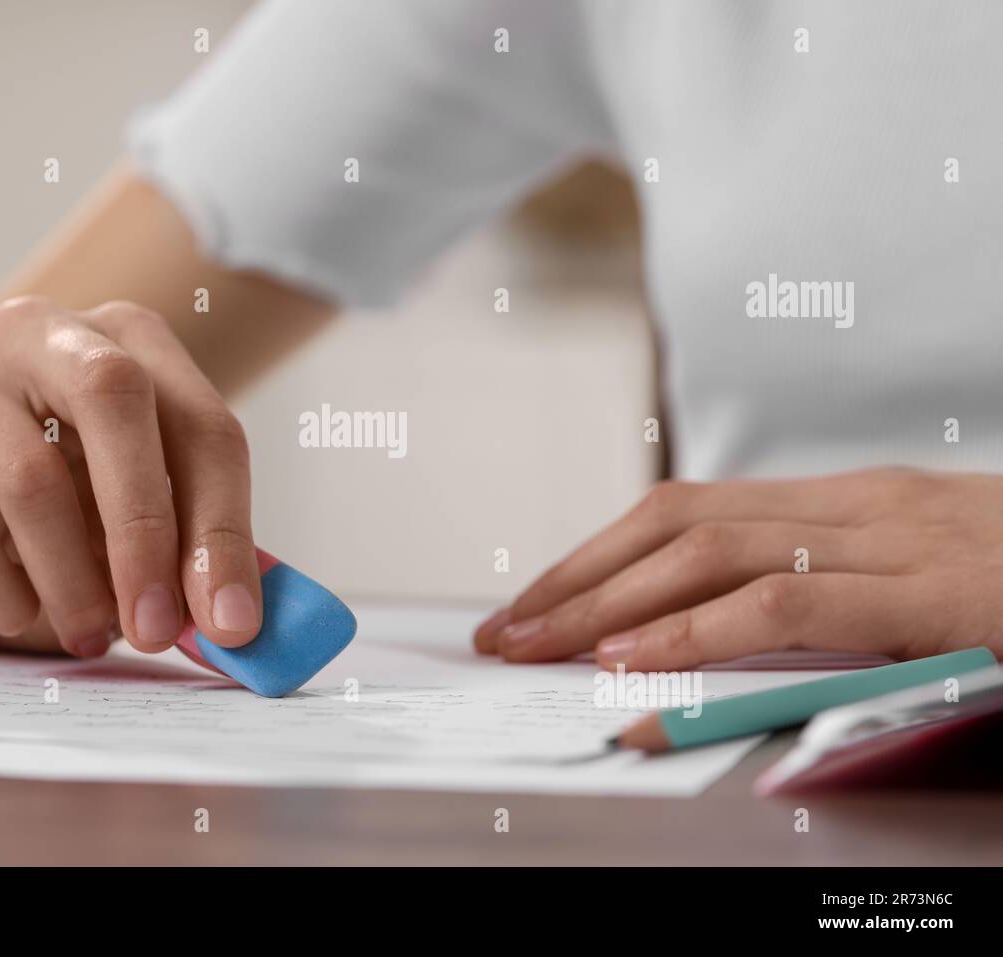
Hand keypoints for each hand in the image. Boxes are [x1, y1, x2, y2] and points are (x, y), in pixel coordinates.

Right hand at [0, 296, 261, 656]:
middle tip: (160, 631)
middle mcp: (38, 337)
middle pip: (113, 399)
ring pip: (31, 474)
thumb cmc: (60, 501)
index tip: (230, 622)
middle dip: (147, 529)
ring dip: (74, 578)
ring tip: (91, 634)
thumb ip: (196, 553)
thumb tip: (241, 621)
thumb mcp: (141, 516)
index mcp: (124, 342)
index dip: (224, 528)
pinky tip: (17, 616)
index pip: (201, 424)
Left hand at [473, 468, 1002, 669]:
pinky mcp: (932, 593)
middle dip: (576, 577)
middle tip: (503, 631)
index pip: (687, 511)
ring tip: (537, 645)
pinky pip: (786, 605)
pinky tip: (635, 658)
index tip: (534, 602)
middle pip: (675, 523)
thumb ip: (826, 582)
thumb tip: (720, 622)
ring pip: (711, 550)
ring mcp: (894, 540)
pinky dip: (697, 631)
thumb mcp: (915, 569)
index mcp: (845, 499)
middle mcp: (855, 504)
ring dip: (608, 601)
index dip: (597, 554)